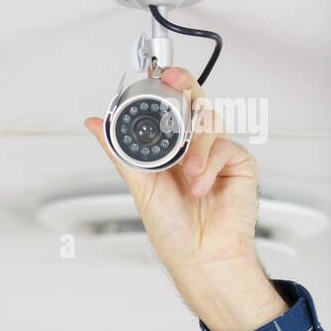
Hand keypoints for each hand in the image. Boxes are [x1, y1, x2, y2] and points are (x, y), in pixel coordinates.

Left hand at [84, 66, 286, 330]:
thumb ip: (121, 151)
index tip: (160, 73)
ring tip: (188, 176)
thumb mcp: (140, 186)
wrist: (200, 257)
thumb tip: (94, 123)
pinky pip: (224, 145)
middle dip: (186, 90)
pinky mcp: (237, 162)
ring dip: (196, 146)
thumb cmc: (172, 231)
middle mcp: (193, 148)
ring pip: (209, 122)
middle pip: (194, 103)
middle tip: (176, 81)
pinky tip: (202, 186)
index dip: (167, 86)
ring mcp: (216, 153)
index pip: (171, 107)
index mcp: (169, 151)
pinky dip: (209, 164)